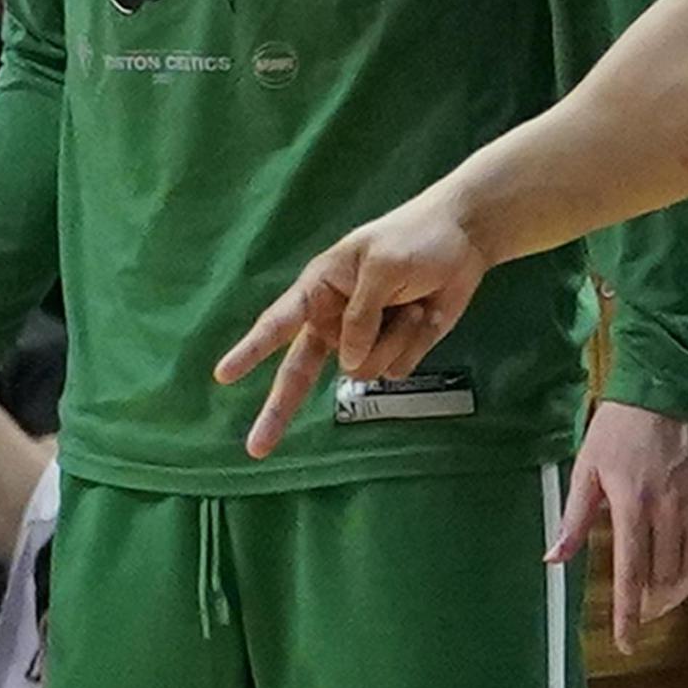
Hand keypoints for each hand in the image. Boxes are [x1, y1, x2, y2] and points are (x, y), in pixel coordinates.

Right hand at [215, 189, 493, 458]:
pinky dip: (414, 343)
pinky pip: (395, 370)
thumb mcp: (382, 265)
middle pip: (300, 371)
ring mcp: (366, 340)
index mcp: (321, 288)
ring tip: (409, 302)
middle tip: (257, 448)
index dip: (251, 350)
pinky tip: (424, 314)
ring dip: (392, 339)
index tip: (223, 375)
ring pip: (362, 371)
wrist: (464, 239)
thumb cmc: (414, 238)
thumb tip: (348, 362)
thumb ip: (361, 313)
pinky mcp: (396, 350)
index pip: (278, 322)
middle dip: (279, 409)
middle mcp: (335, 320)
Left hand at [552, 401, 687, 654]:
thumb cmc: (621, 425)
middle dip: (652, 603)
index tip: (625, 645)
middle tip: (642, 607)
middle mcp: (670, 510)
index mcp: (632, 505)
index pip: (630, 575)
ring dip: (679, 588)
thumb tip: (553, 560)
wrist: (670, 383)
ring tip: (666, 589)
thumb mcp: (589, 466)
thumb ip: (575, 517)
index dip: (627, 616)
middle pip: (664, 578)